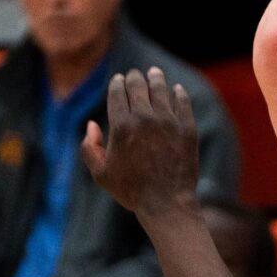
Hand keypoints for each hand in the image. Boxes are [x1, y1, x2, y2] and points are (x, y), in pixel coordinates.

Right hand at [84, 67, 201, 220]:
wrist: (166, 203)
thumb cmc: (131, 191)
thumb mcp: (100, 174)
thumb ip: (89, 148)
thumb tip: (92, 124)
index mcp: (121, 126)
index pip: (118, 92)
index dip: (117, 83)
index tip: (119, 79)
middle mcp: (145, 118)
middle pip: (138, 85)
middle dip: (135, 77)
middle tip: (135, 75)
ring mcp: (168, 122)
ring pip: (161, 89)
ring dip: (156, 78)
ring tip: (155, 73)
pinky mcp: (187, 128)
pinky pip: (183, 102)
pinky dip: (179, 93)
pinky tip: (176, 90)